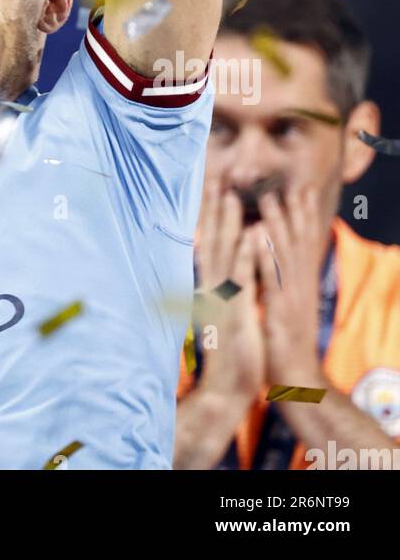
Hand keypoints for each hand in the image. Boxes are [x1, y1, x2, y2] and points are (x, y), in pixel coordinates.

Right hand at [193, 177, 264, 406]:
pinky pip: (241, 278)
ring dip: (227, 224)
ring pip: (225, 253)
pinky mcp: (235, 313)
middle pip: (212, 240)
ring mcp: (221, 299)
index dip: (210, 214)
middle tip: (216, 177)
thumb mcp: (220, 312)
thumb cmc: (227, 351)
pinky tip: (250, 236)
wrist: (225, 387)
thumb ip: (217, 285)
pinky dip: (246, 255)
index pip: (208, 241)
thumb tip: (213, 260)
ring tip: (231, 196)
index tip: (212, 185)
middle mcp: (210, 287)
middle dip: (214, 209)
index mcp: (208, 285)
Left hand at [254, 186, 326, 386]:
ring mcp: (289, 298)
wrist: (295, 378)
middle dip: (295, 212)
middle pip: (298, 243)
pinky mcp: (278, 312)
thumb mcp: (284, 306)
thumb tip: (272, 256)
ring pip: (283, 255)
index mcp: (298, 284)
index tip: (301, 189)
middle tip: (294, 184)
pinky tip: (258, 238)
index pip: (302, 243)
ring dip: (277, 225)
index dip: (303, 216)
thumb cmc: (284, 341)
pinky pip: (270, 279)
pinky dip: (264, 257)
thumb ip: (280, 280)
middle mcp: (297, 287)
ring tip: (271, 198)